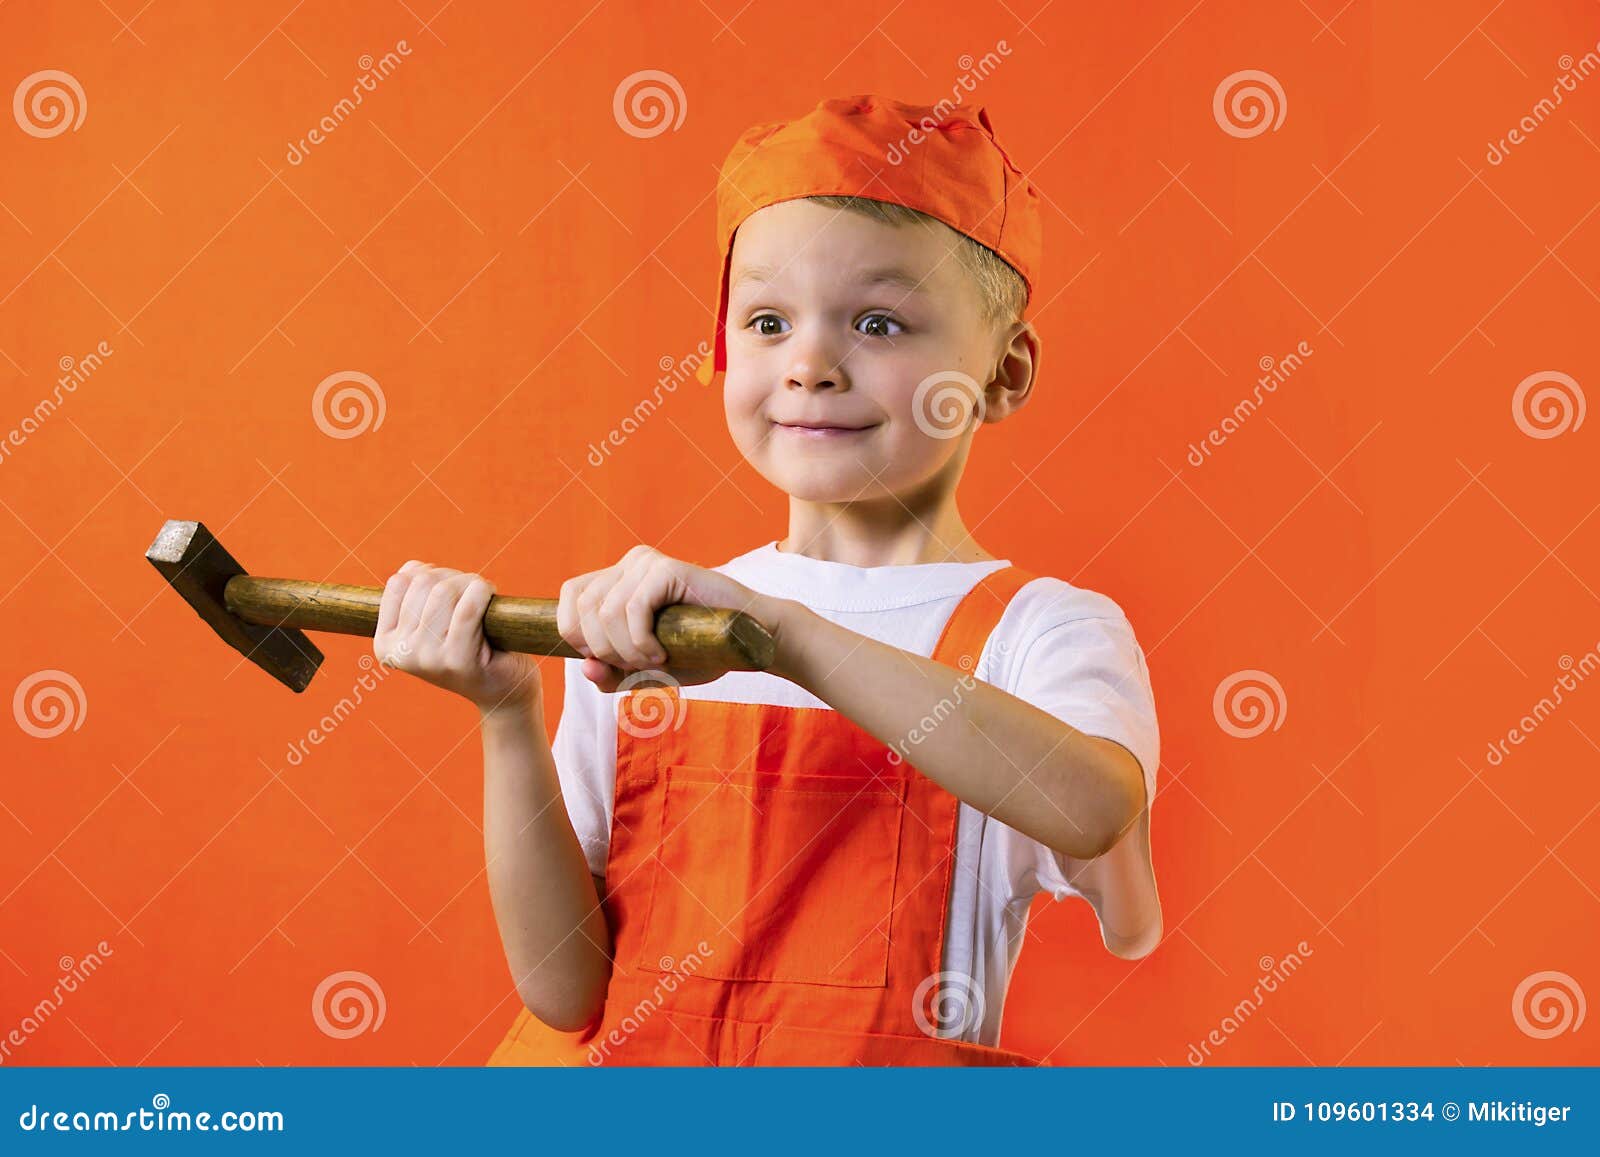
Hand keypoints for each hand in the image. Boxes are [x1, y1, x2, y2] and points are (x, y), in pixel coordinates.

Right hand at [374, 560, 541, 712]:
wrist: (503, 688)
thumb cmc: (470, 647)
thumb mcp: (432, 623)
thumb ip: (415, 595)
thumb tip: (414, 568)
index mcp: (385, 643)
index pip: (398, 582)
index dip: (429, 571)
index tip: (450, 587)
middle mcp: (401, 653)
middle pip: (424, 583)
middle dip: (454, 576)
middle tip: (473, 591)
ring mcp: (428, 658)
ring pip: (444, 591)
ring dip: (470, 582)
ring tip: (482, 595)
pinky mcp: (459, 659)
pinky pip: (466, 609)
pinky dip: (481, 591)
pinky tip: (491, 595)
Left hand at [558, 545, 778, 692]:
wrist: (749, 640)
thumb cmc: (700, 652)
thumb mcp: (646, 672)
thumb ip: (612, 672)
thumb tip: (586, 667)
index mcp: (617, 580)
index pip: (569, 598)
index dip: (576, 636)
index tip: (609, 661)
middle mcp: (628, 564)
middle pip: (583, 609)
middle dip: (605, 650)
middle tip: (639, 665)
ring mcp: (647, 563)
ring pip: (605, 613)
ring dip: (626, 650)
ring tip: (655, 661)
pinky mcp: (667, 569)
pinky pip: (633, 609)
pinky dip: (641, 642)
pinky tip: (663, 653)